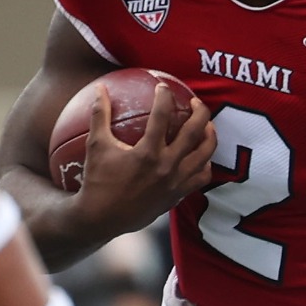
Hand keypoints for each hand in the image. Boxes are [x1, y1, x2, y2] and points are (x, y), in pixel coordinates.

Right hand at [72, 84, 215, 237]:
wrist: (102, 218)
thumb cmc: (97, 180)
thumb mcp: (96, 145)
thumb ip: (100, 114)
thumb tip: (99, 87)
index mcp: (147, 153)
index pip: (162, 115)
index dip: (165, 96)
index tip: (163, 87)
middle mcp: (167, 167)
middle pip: (194, 132)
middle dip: (199, 111)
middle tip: (195, 101)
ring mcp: (176, 183)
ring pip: (205, 154)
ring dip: (209, 135)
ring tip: (207, 125)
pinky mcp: (178, 195)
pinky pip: (201, 177)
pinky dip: (205, 164)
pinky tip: (201, 155)